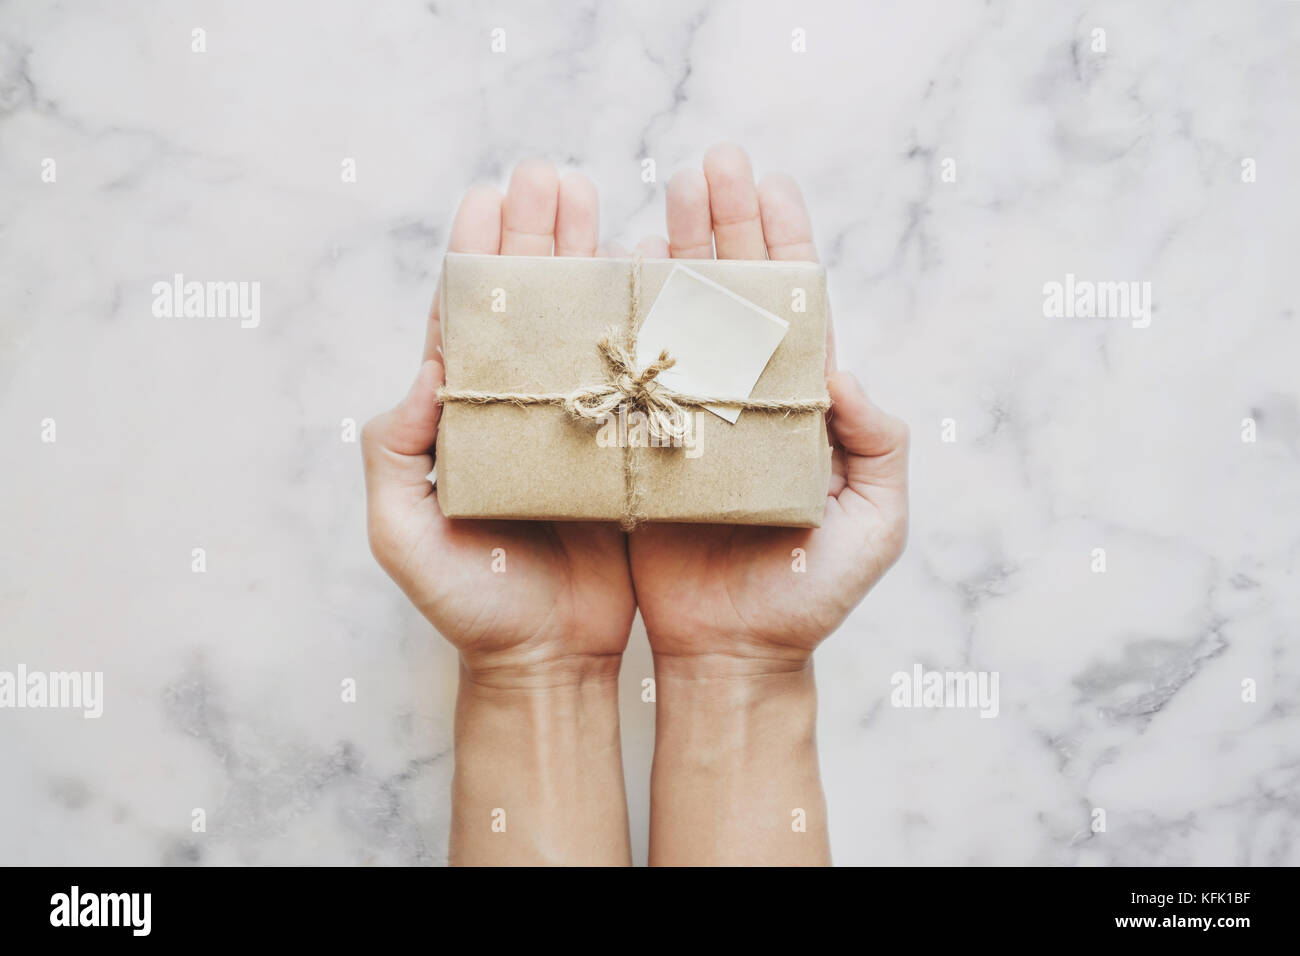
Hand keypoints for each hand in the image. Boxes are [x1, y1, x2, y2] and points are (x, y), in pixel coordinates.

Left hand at [362, 160, 635, 685]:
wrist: (546, 659)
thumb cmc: (470, 606)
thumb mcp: (404, 536)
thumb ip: (395, 455)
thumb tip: (425, 369)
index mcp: (460, 418)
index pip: (463, 320)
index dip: (475, 254)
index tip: (489, 195)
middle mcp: (517, 409)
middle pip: (525, 307)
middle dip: (536, 236)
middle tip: (552, 177)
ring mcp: (573, 425)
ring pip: (581, 329)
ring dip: (590, 263)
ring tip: (603, 204)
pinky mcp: (622, 451)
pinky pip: (634, 376)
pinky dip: (643, 326)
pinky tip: (655, 279)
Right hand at [629, 144, 909, 673]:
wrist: (733, 653)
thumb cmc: (809, 596)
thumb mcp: (874, 523)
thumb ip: (877, 444)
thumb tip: (846, 368)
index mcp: (801, 407)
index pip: (795, 309)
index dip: (784, 244)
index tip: (770, 184)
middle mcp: (742, 398)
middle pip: (736, 295)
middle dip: (725, 225)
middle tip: (711, 164)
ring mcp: (689, 415)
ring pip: (682, 319)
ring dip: (674, 253)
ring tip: (664, 192)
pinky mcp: (642, 443)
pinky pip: (632, 369)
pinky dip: (626, 317)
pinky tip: (617, 266)